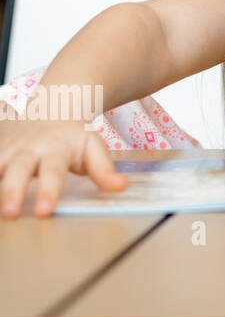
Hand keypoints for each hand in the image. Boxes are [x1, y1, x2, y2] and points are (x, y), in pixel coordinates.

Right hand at [0, 118, 127, 218]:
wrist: (54, 103)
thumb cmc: (73, 135)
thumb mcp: (92, 147)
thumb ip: (103, 169)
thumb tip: (120, 186)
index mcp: (55, 150)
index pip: (54, 173)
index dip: (50, 191)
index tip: (46, 211)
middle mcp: (26, 150)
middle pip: (18, 172)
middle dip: (12, 192)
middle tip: (10, 213)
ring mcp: (5, 150)